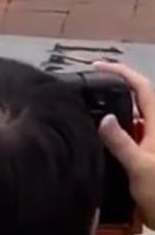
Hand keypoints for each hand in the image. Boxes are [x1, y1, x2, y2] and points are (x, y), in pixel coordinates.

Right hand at [95, 61, 154, 227]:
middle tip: (86, 88)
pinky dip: (115, 132)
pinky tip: (98, 139)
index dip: (122, 72)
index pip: (143, 88)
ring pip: (134, 120)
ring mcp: (152, 145)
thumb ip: (121, 142)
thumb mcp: (139, 168)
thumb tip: (104, 118)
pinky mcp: (148, 158)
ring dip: (113, 112)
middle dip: (114, 90)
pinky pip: (130, 137)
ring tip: (87, 111)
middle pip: (138, 101)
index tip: (98, 66)